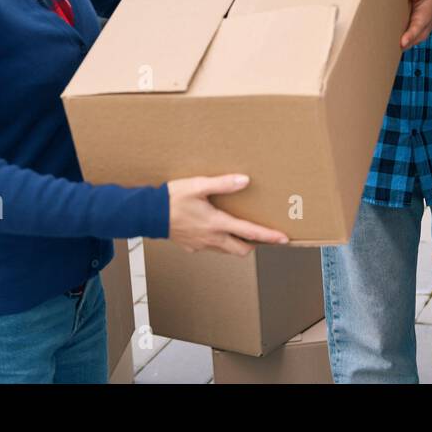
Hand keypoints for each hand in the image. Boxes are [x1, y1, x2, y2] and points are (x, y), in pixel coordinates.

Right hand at [167, 174, 288, 255]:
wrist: (147, 214)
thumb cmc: (171, 199)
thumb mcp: (198, 186)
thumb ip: (222, 184)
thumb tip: (244, 181)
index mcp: (216, 223)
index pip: (249, 232)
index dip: (268, 236)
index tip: (283, 239)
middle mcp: (211, 238)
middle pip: (241, 249)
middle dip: (252, 243)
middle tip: (259, 234)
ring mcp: (201, 245)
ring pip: (226, 250)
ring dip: (235, 242)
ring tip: (237, 229)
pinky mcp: (191, 246)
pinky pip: (210, 248)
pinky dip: (217, 241)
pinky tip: (212, 229)